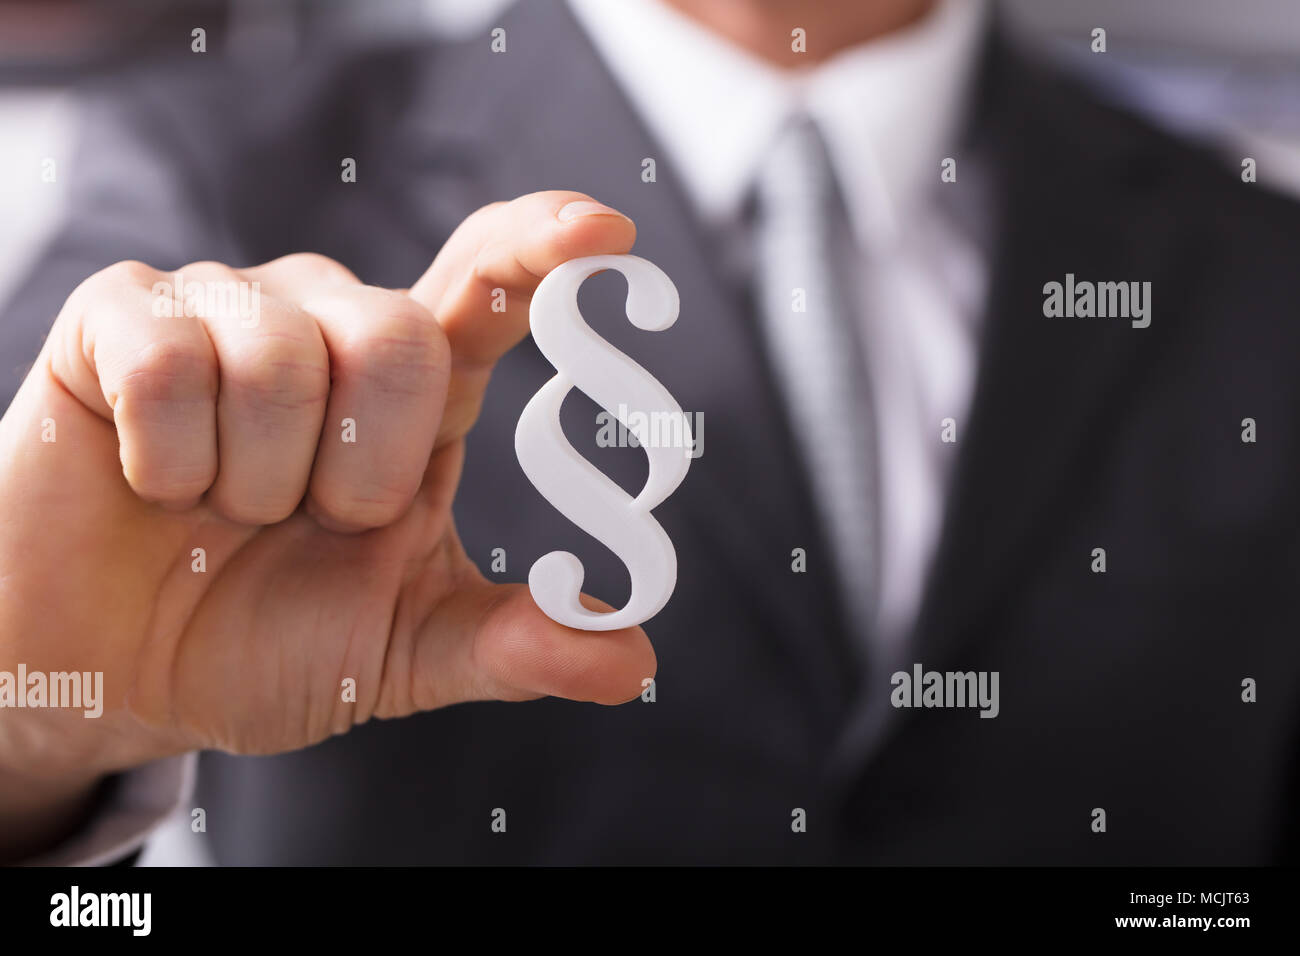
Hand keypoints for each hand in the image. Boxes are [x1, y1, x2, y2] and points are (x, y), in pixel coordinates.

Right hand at [0, 192, 652, 854]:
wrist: (114, 672)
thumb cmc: (262, 640)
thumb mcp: (402, 651)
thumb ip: (513, 646)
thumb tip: (636, 662)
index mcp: (414, 397)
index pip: (489, 288)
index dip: (546, 250)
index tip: (611, 232)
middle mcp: (332, 329)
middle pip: (397, 336)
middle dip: (356, 472)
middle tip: (306, 522)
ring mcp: (227, 313)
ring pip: (281, 356)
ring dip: (253, 480)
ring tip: (222, 510)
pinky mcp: (122, 318)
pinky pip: (169, 362)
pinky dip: (167, 458)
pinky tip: (153, 480)